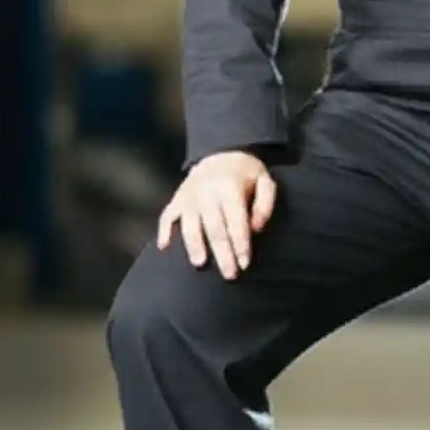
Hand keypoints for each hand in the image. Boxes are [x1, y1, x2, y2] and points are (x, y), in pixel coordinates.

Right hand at [156, 150, 277, 279]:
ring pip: (189, 225)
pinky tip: (163, 247)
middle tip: (230, 275)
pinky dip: (164, 231)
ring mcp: (189, 196)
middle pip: (214, 228)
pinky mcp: (177, 199)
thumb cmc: (246, 174)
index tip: (245, 264)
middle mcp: (207, 192)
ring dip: (194, 246)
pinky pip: (167, 216)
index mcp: (230, 187)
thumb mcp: (265, 181)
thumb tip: (256, 229)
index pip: (236, 222)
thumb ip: (266, 204)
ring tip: (199, 264)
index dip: (241, 244)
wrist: (221, 154)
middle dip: (222, 254)